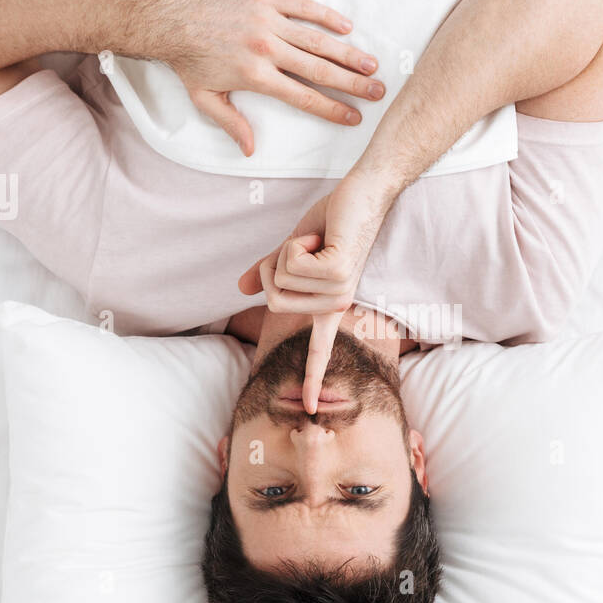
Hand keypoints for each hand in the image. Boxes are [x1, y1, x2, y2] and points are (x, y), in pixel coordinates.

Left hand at [152, 0, 384, 154]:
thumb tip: (250, 150)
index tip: (354, 117)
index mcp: (255, 77)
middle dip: (352, 83)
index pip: (304, 97)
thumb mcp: (205, 99)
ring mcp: (267, 21)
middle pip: (320, 70)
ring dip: (348, 53)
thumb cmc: (186, 61)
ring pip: (317, 40)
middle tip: (377, 91)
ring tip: (372, 64)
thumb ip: (231, 123)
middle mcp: (266, 49)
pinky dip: (326, 17)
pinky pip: (303, 7)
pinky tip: (346, 27)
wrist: (167, 20)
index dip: (332, 109)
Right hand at [238, 176, 393, 411]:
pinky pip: (290, 265)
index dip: (314, 379)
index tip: (312, 409)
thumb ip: (269, 271)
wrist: (362, 193)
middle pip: (274, 299)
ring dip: (287, 251)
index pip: (320, 349)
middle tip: (305, 245)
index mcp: (330, 306)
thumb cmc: (332, 219)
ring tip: (317, 240)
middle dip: (274, 266)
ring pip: (280, 281)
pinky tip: (322, 236)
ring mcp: (340, 291)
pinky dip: (296, 243)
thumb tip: (240, 290)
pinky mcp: (339, 274)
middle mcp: (338, 304)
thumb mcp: (293, 250)